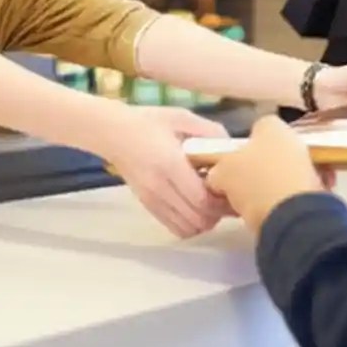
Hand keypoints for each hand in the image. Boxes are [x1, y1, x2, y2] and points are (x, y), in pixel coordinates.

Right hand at [102, 107, 231, 237]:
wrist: (113, 133)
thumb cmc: (149, 122)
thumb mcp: (181, 117)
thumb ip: (210, 131)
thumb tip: (232, 148)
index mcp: (169, 164)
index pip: (202, 199)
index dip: (222, 200)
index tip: (231, 187)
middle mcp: (159, 187)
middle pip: (199, 219)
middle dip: (219, 212)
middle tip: (225, 195)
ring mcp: (152, 200)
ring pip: (189, 228)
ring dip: (206, 220)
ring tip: (210, 201)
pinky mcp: (147, 206)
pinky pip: (176, 228)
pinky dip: (191, 224)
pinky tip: (194, 206)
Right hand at [206, 116, 335, 233]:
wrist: (290, 216)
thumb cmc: (253, 181)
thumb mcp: (221, 173)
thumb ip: (217, 170)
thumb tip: (217, 176)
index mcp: (273, 126)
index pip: (256, 127)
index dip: (242, 145)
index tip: (232, 162)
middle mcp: (295, 139)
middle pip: (270, 151)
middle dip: (257, 166)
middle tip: (239, 185)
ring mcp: (309, 165)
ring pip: (282, 172)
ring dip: (269, 184)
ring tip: (251, 204)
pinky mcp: (317, 190)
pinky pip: (292, 191)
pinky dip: (282, 200)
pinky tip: (268, 213)